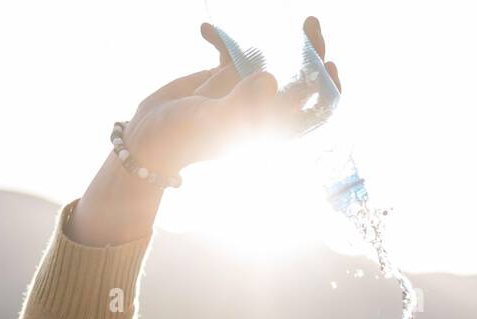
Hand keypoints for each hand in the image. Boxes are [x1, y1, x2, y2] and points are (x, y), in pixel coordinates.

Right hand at [67, 16, 340, 246]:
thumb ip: (240, 104)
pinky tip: (204, 33)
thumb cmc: (180, 140)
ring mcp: (244, 92)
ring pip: (272, 61)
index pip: (311, 110)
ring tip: (286, 19)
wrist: (147, 138)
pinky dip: (222, 40)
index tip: (329, 64)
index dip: (327, 89)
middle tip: (311, 24)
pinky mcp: (223, 79)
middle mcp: (262, 109)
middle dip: (310, 52)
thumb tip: (270, 79)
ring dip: (276, 39)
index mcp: (269, 129)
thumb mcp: (210, 123)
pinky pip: (233, 53)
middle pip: (299, 79)